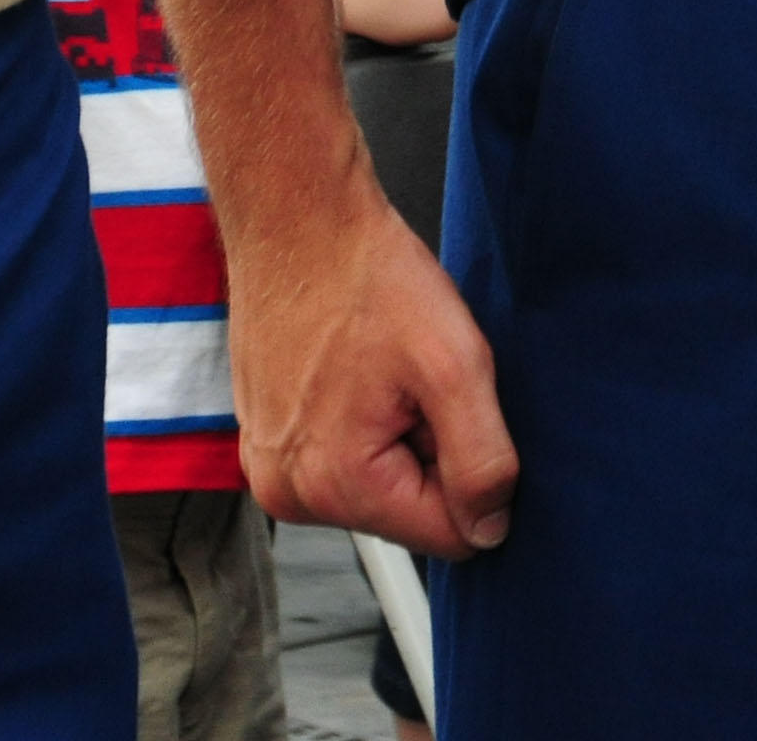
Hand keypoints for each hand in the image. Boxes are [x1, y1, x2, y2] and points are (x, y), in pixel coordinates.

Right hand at [228, 172, 515, 557]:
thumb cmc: (368, 278)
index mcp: (336, 486)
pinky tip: (359, 370)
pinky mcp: (266, 442)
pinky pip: (341, 459)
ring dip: (399, 436)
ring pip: (378, 486)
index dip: (476, 475)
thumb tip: (490, 530)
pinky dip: (364, 422)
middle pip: (409, 513)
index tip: (453, 408)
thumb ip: (483, 460)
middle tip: (416, 380)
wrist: (299, 219)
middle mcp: (291, 494)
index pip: (449, 536)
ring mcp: (271, 469)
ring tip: (385, 371)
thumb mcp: (456, 364)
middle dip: (431, 452)